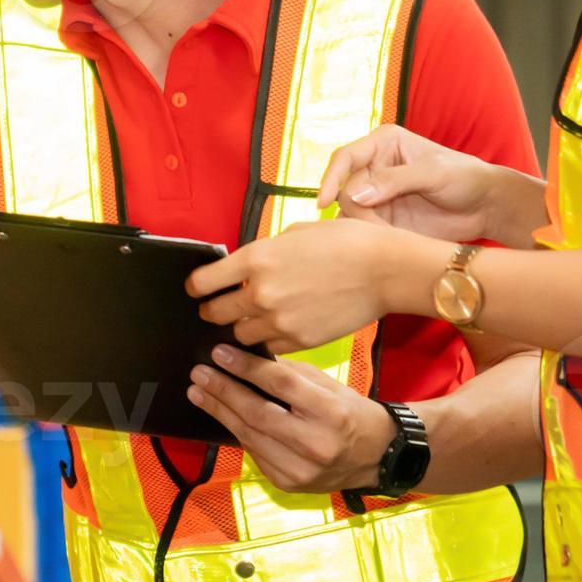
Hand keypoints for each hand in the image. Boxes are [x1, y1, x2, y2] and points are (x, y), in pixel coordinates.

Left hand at [186, 345, 398, 491]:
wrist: (378, 458)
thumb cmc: (353, 414)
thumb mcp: (330, 387)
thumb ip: (292, 374)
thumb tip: (248, 357)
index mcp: (332, 413)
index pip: (281, 385)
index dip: (246, 368)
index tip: (218, 353)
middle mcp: (317, 444)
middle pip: (258, 414)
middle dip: (223, 390)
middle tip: (198, 373)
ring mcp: (301, 469)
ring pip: (250, 436)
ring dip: (220, 412)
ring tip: (198, 392)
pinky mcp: (289, 483)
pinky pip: (254, 453)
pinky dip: (237, 432)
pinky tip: (221, 414)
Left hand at [187, 216, 430, 354]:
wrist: (385, 269)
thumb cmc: (346, 242)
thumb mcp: (295, 234)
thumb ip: (264, 254)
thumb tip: (247, 268)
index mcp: (255, 259)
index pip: (203, 282)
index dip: (196, 287)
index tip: (197, 290)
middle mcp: (260, 292)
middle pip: (216, 313)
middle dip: (214, 310)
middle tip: (217, 309)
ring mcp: (279, 320)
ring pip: (240, 335)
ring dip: (242, 328)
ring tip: (253, 320)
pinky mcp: (300, 341)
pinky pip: (269, 347)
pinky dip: (270, 340)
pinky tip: (278, 329)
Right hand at [317, 125, 522, 243]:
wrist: (487, 206)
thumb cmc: (465, 177)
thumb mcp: (433, 173)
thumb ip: (394, 180)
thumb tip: (354, 194)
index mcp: (383, 143)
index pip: (344, 158)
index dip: (330, 178)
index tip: (322, 201)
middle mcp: (375, 166)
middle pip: (344, 189)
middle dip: (355, 210)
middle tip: (376, 227)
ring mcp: (378, 194)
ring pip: (351, 212)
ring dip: (362, 227)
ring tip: (388, 237)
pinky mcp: (385, 218)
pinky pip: (365, 229)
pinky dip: (370, 238)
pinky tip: (388, 244)